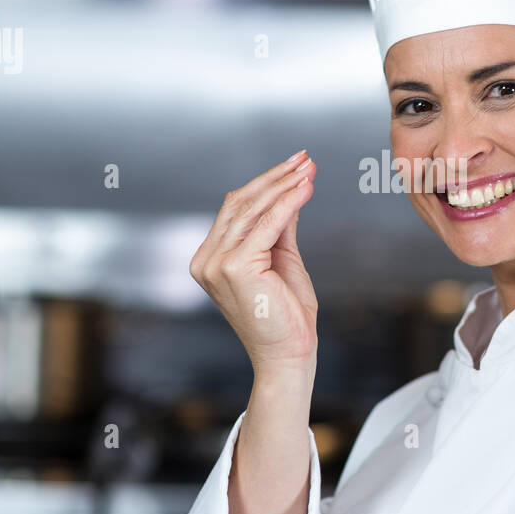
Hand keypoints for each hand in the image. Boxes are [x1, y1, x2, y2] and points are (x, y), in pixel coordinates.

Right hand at [189, 150, 317, 378]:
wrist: (289, 354)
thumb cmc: (286, 313)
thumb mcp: (281, 258)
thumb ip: (279, 225)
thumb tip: (290, 190)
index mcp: (209, 258)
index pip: (235, 208)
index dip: (266, 183)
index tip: (295, 164)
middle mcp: (206, 260)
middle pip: (241, 203)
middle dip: (276, 178)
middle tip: (305, 158)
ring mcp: (216, 264)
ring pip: (253, 210)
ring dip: (284, 185)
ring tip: (309, 168)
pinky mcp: (234, 267)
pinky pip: (267, 225)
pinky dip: (288, 202)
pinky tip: (306, 188)